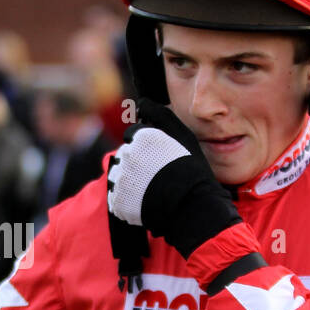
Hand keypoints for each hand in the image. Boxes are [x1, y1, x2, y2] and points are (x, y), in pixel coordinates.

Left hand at [106, 99, 240, 257]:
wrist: (193, 207)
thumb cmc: (192, 169)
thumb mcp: (182, 135)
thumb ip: (161, 115)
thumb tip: (142, 102)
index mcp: (140, 138)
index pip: (132, 135)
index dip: (145, 146)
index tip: (158, 157)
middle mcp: (127, 156)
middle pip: (125, 156)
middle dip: (137, 163)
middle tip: (156, 176)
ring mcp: (120, 180)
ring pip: (118, 176)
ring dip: (130, 180)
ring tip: (151, 190)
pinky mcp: (117, 202)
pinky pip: (117, 197)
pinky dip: (127, 200)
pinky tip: (144, 202)